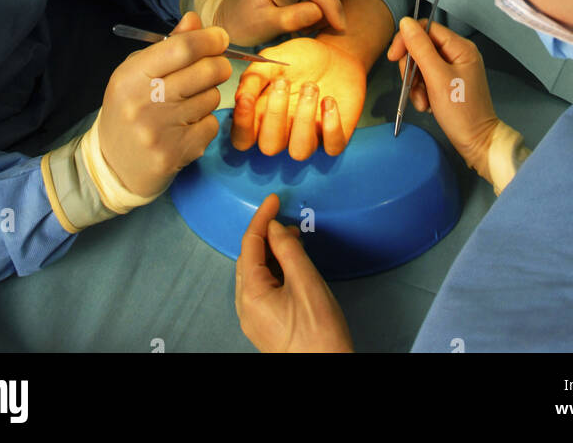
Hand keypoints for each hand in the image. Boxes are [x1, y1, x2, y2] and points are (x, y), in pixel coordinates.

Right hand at [99, 12, 230, 197]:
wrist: (114, 166)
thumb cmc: (129, 110)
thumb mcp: (137, 73)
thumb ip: (168, 46)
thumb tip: (195, 19)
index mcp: (132, 76)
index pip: (182, 48)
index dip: (209, 39)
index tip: (220, 37)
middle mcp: (146, 102)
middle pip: (206, 70)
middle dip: (220, 64)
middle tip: (216, 66)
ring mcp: (163, 130)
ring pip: (212, 97)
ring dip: (208, 94)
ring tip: (188, 101)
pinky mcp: (179, 152)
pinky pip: (211, 124)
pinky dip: (205, 121)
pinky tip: (186, 126)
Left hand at [216, 0, 345, 47]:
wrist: (234, 18)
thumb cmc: (245, 23)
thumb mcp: (265, 25)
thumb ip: (291, 18)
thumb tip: (319, 11)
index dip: (330, 4)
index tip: (340, 26)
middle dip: (329, 7)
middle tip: (317, 30)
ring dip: (326, 7)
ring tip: (308, 26)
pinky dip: (322, 5)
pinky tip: (307, 19)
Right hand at [231, 36, 365, 159]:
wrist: (335, 52)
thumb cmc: (299, 60)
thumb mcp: (272, 60)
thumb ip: (253, 77)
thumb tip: (240, 98)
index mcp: (261, 117)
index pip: (242, 139)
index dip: (242, 126)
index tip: (247, 100)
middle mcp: (283, 133)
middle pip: (270, 147)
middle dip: (275, 115)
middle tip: (283, 82)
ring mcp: (309, 137)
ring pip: (300, 151)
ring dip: (304, 118)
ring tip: (310, 87)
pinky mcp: (335, 136)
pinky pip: (332, 147)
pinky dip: (331, 125)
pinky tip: (329, 100)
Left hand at [236, 194, 352, 352]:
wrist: (327, 373)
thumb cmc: (319, 332)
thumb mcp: (307, 283)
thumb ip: (289, 251)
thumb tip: (275, 228)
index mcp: (250, 294)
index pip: (250, 244)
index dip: (262, 218)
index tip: (274, 199)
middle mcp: (245, 307)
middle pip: (248, 259)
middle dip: (265, 235)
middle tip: (287, 221)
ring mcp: (253, 319)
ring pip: (255, 274)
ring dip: (270, 253)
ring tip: (293, 241)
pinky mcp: (265, 326)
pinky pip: (263, 289)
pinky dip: (274, 271)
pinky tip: (291, 266)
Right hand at [388, 17, 499, 174]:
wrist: (477, 143)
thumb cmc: (460, 110)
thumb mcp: (437, 78)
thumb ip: (420, 48)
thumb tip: (405, 22)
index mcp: (460, 47)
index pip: (426, 28)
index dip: (407, 40)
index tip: (393, 57)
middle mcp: (458, 54)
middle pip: (421, 47)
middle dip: (412, 68)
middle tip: (411, 86)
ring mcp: (454, 69)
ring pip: (421, 65)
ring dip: (415, 84)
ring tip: (423, 102)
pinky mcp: (449, 83)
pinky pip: (427, 79)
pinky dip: (422, 92)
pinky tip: (427, 106)